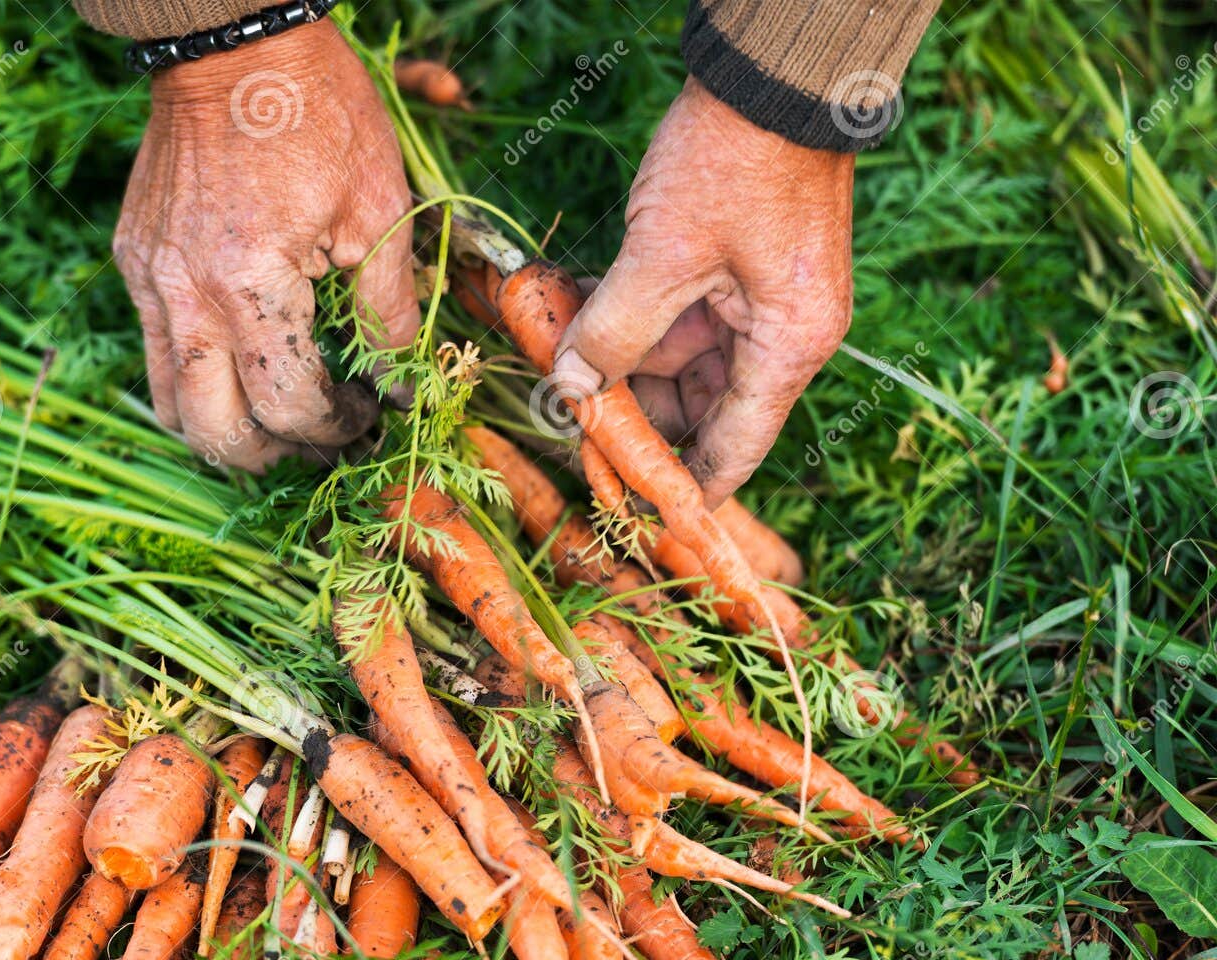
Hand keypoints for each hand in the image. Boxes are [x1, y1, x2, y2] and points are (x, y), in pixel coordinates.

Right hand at [113, 21, 418, 470]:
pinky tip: (242, 364)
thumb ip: (390, 312)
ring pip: (170, 403)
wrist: (236, 44)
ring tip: (275, 421)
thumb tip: (403, 385)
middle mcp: (185, 293)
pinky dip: (196, 379)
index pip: (286, 406)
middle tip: (320, 440)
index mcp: (249, 283)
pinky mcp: (135, 260)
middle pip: (214, 431)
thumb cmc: (318, 115)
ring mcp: (150, 279)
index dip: (336, 427)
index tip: (368, 413)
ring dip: (224, 431)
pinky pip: (156, 350)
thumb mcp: (380, 210)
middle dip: (273, 454)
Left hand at [554, 77, 854, 507]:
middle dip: (624, 407)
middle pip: (694, 407)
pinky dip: (627, 313)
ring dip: (614, 353)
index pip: (732, 453)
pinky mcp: (733, 269)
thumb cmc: (736, 159)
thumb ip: (614, 331)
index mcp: (786, 349)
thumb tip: (572, 390)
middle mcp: (780, 337)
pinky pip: (673, 313)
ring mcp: (757, 302)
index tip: (625, 511)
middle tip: (556, 411)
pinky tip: (572, 305)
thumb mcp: (663, 254)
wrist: (773, 70)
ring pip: (673, 358)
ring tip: (550, 342)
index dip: (677, 489)